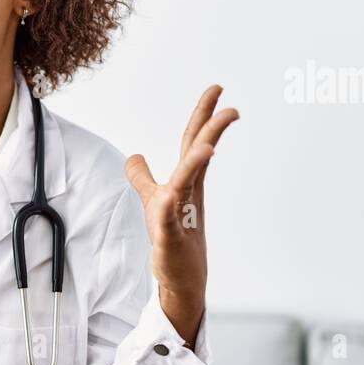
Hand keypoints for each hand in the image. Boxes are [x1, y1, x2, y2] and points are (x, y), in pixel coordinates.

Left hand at [124, 85, 238, 347]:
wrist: (181, 276)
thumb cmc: (172, 237)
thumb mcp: (153, 201)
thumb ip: (142, 178)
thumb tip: (133, 156)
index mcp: (187, 182)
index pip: (194, 142)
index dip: (202, 115)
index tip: (217, 88)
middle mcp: (187, 194)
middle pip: (198, 155)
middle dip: (211, 129)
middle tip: (230, 106)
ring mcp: (180, 215)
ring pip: (188, 184)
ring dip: (195, 164)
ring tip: (208, 145)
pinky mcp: (170, 239)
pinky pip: (169, 221)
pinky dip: (170, 207)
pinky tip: (169, 195)